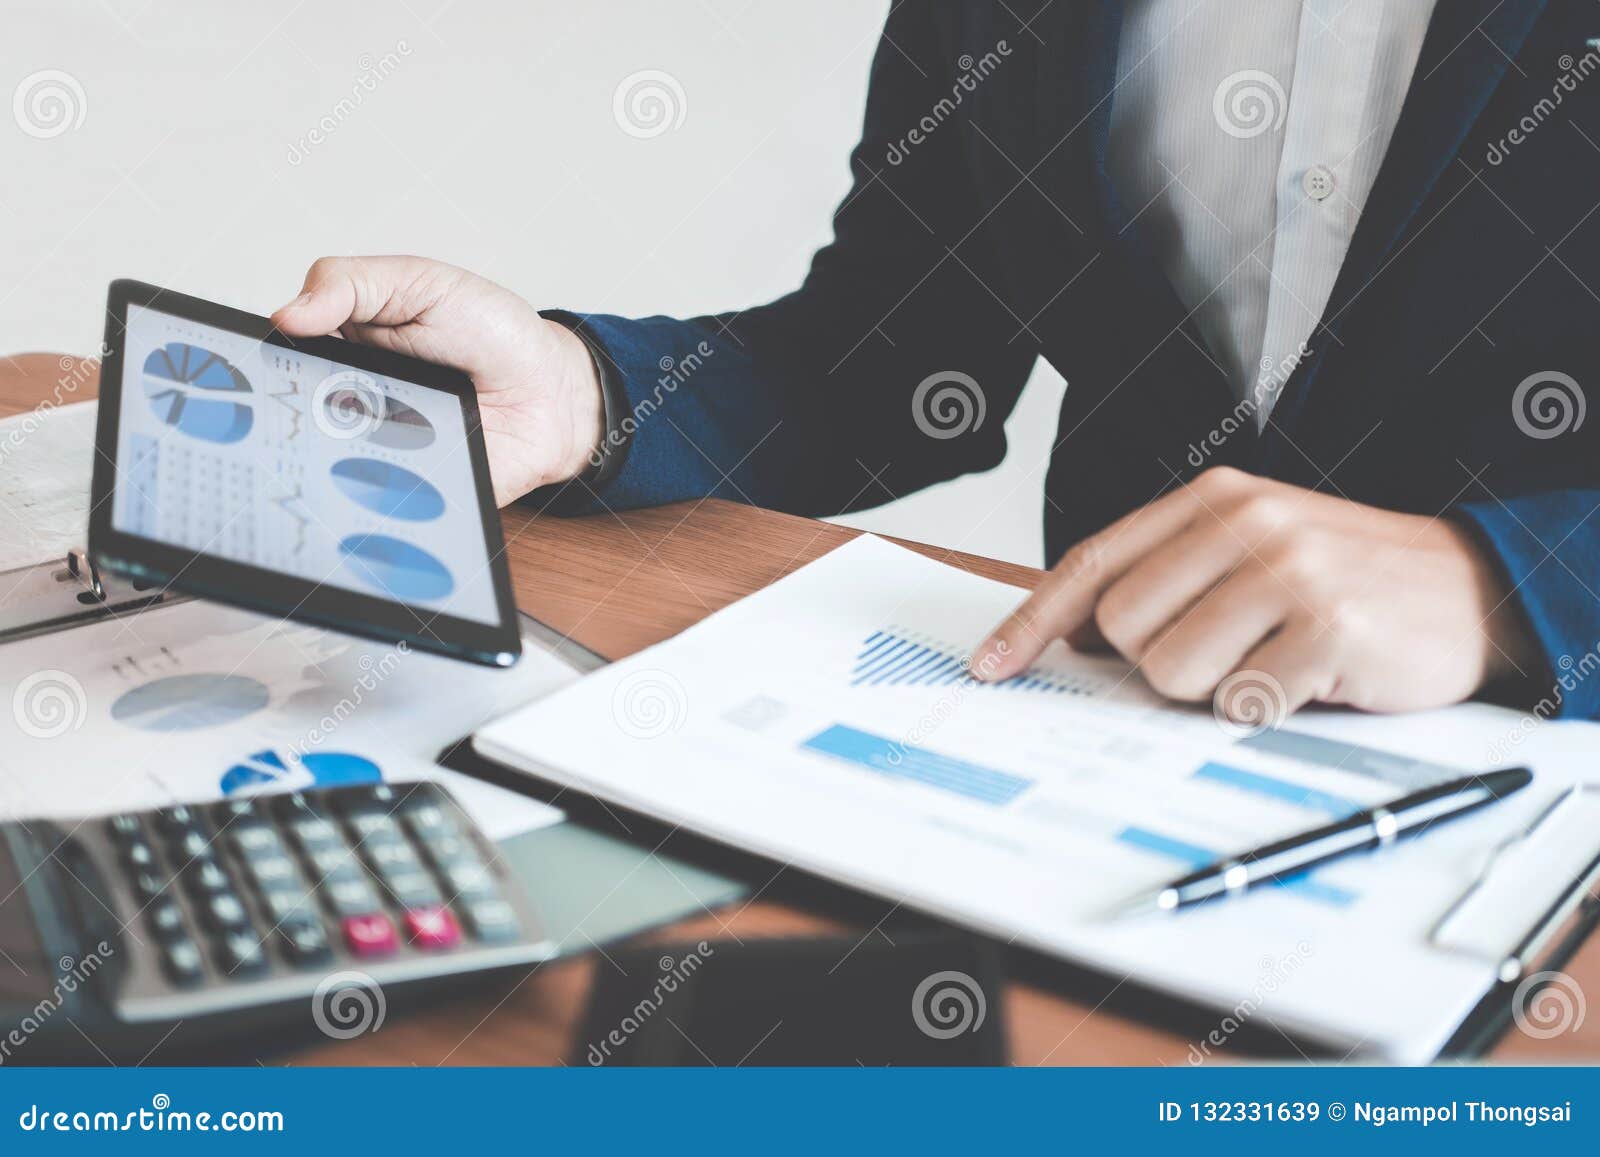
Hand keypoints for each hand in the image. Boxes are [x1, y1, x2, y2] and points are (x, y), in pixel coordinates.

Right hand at [272, 256, 603, 504]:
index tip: (230, 362)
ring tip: (339, 436)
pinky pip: (367, 502)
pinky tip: (371, 478)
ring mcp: (370, 450)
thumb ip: (352, 284)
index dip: (250, 362)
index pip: (272, 358)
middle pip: (283, 416)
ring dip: (316, 455)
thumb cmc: (490, 331)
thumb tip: (286, 313)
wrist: (553, 394)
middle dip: (273, 414)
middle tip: (283, 404)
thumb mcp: (420, 283)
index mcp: (337, 348)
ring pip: (318, 464)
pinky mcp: (401, 491)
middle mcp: (343, 402)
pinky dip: (362, 495)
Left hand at [976, 467, 1535, 719]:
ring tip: (1271, 661)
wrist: (1470, 588)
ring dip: (1213, 690)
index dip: (1032, 620)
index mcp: (1212, 500)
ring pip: (1171, 671)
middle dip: (1158, 660)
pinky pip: (1242, 702)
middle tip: (1229, 649)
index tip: (991, 664)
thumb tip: (1070, 631)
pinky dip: (1265, 709)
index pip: (1092, 562)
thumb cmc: (1344, 579)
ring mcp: (1288, 571)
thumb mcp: (1250, 552)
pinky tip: (1308, 679)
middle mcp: (1245, 523)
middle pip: (1121, 627)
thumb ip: (1168, 577)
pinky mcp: (1327, 627)